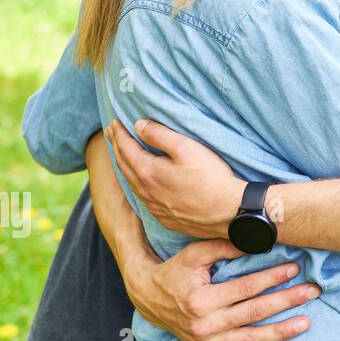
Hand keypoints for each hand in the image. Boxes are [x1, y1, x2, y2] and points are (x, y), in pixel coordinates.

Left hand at [108, 119, 241, 238]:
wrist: (228, 213)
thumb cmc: (211, 178)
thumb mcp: (187, 148)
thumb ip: (160, 135)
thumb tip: (138, 125)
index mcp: (147, 172)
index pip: (126, 149)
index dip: (119, 134)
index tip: (114, 123)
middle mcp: (146, 192)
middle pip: (124, 166)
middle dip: (116, 148)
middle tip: (111, 134)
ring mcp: (155, 207)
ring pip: (131, 183)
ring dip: (124, 166)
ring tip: (121, 154)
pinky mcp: (166, 217)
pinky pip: (143, 197)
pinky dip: (136, 183)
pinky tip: (141, 182)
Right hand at [125, 239, 320, 340]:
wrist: (147, 295)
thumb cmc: (175, 271)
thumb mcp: (196, 254)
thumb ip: (225, 246)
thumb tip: (258, 240)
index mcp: (202, 299)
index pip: (247, 288)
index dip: (272, 278)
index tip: (294, 269)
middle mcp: (205, 324)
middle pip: (254, 313)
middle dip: (287, 301)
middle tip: (311, 292)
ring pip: (249, 339)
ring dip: (280, 332)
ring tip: (304, 323)